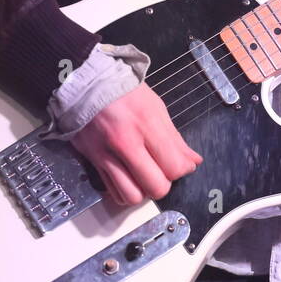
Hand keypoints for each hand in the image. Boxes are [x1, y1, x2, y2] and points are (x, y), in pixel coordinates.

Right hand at [71, 81, 202, 206]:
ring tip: (143, 177)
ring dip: (143, 191)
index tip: (182, 165)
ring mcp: (107, 154)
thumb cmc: (126, 94)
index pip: (173, 166)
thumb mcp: (156, 108)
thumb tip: (193, 162)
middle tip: (161, 171)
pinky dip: (124, 192)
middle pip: (155, 187)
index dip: (182, 170)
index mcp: (147, 124)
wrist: (88, 85)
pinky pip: (112, 192)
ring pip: (132, 196)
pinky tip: (128, 179)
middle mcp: (126, 143)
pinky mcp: (93, 162)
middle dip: (163, 183)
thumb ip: (175, 139)